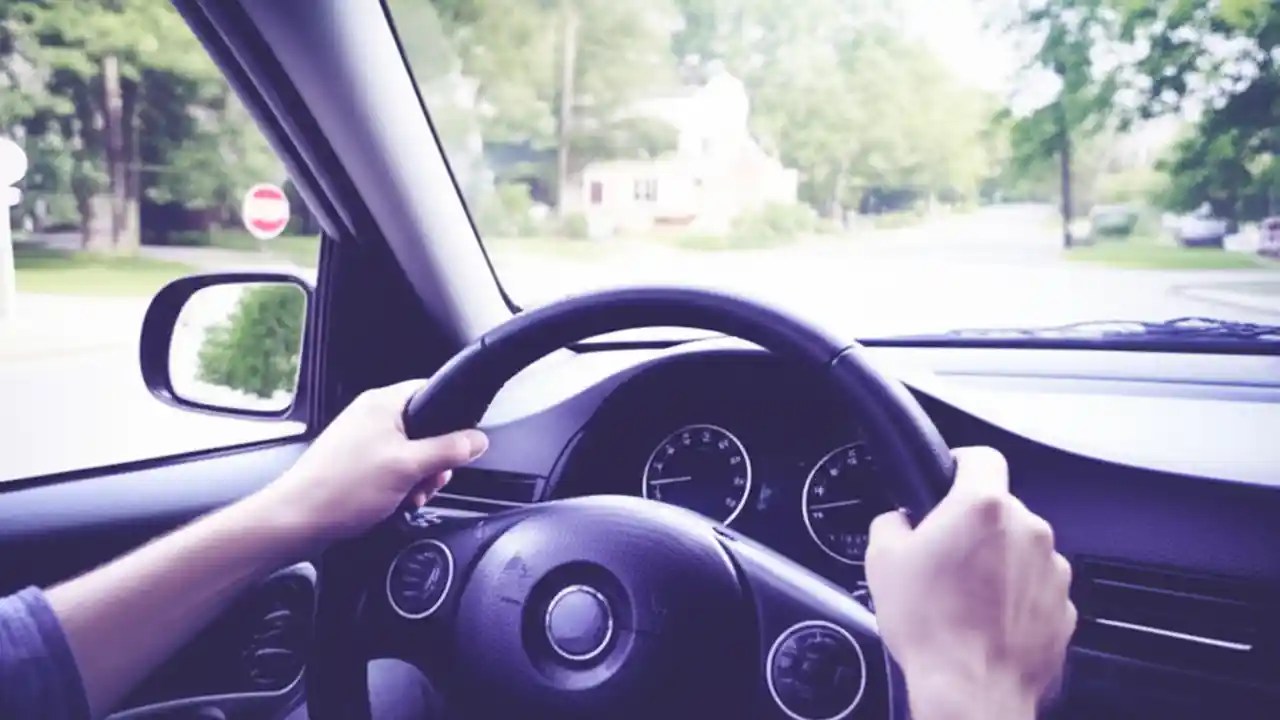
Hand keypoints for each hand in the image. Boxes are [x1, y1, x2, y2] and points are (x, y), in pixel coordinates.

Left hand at [259, 380, 487, 542]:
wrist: (297, 520)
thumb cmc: (342, 489)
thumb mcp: (409, 467)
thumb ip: (449, 450)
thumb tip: (478, 439)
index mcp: (383, 403)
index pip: (432, 393)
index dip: (451, 418)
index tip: (459, 444)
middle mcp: (371, 416)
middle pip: (425, 428)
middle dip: (434, 459)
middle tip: (428, 479)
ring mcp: (361, 440)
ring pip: (410, 452)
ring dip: (418, 477)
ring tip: (409, 495)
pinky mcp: (355, 463)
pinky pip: (392, 467)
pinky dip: (400, 485)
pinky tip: (395, 502)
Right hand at [865, 447, 1074, 719]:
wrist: (970, 692)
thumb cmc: (930, 627)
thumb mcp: (882, 561)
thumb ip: (892, 523)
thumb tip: (900, 522)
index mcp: (982, 507)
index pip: (981, 457)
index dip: (959, 465)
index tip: (948, 479)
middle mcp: (1027, 530)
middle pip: (999, 509)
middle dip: (974, 527)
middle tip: (943, 557)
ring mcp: (1052, 570)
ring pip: (1020, 549)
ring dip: (997, 563)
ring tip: (964, 597)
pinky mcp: (1065, 607)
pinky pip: (1036, 588)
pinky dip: (1016, 597)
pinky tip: (987, 620)